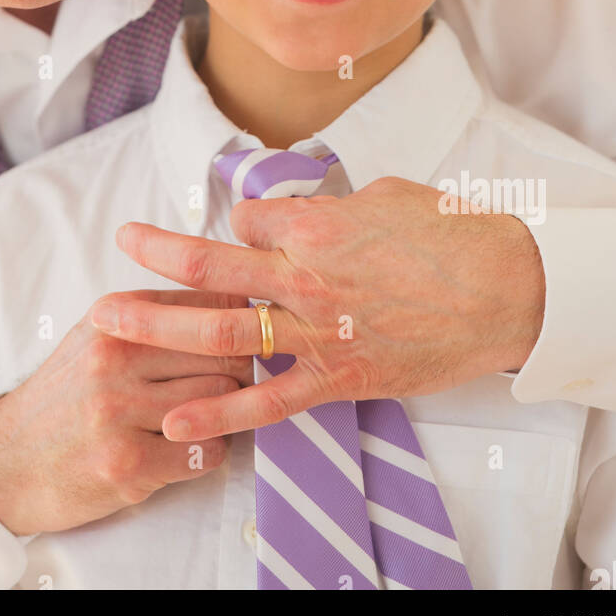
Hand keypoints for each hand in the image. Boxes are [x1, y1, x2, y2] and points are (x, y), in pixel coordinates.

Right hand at [0, 287, 253, 535]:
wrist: (8, 462)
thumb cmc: (66, 395)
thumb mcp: (97, 335)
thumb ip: (152, 316)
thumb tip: (230, 300)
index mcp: (114, 319)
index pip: (210, 304)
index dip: (238, 323)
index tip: (244, 336)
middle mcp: (115, 359)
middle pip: (225, 353)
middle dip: (241, 370)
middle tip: (236, 382)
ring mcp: (120, 413)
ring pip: (220, 403)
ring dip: (225, 415)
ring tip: (209, 416)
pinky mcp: (128, 466)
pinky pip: (205, 453)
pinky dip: (207, 452)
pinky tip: (187, 448)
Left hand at [89, 177, 545, 440]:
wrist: (509, 289)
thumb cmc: (455, 234)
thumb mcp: (388, 195)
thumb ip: (332, 205)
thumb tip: (302, 210)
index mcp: (316, 221)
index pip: (246, 218)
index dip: (238, 223)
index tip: (242, 232)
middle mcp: (304, 272)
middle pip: (210, 263)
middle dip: (155, 256)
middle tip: (119, 246)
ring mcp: (318, 329)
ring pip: (221, 328)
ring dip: (157, 324)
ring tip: (106, 323)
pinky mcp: (339, 377)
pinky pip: (268, 400)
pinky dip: (219, 413)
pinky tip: (174, 420)